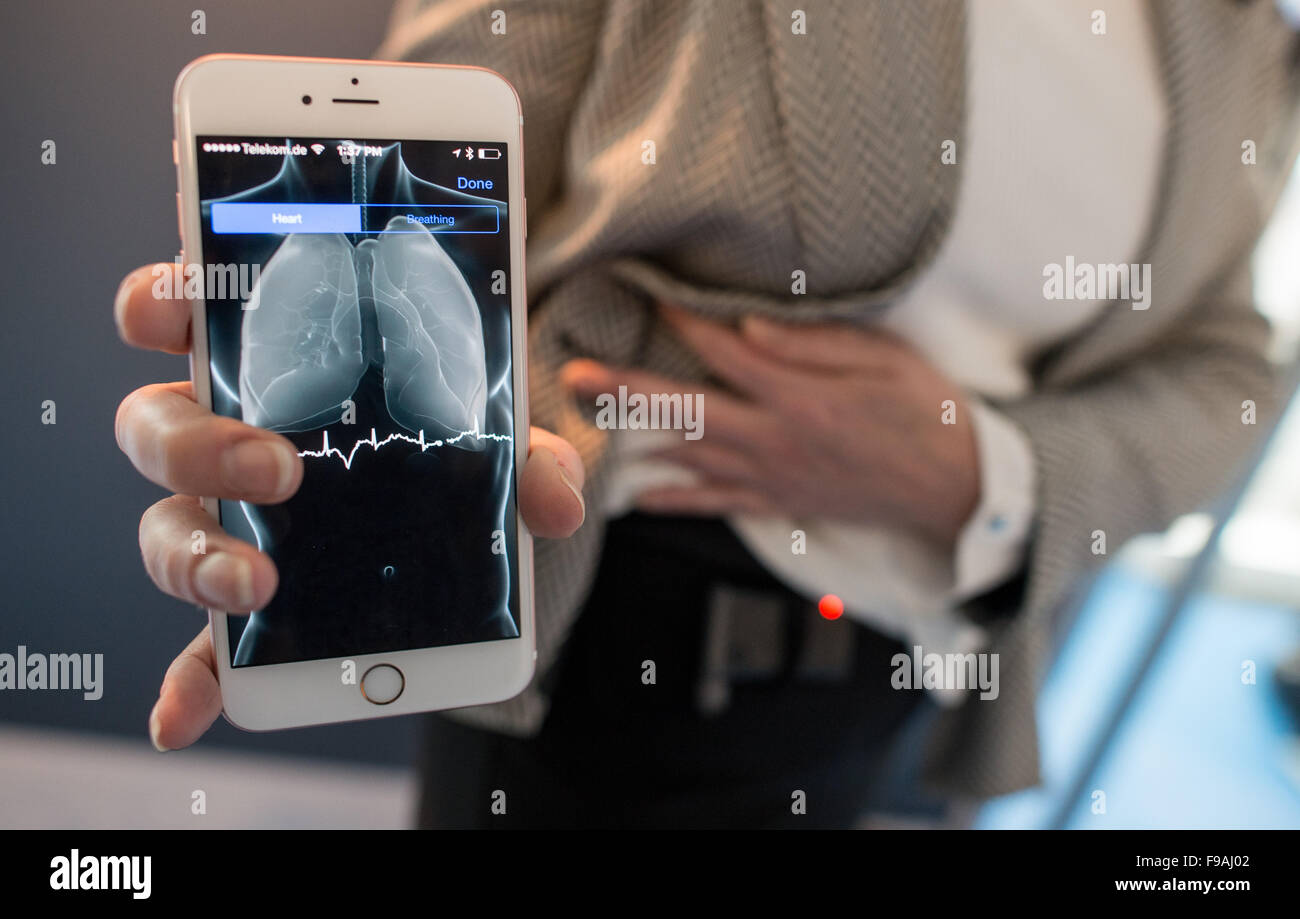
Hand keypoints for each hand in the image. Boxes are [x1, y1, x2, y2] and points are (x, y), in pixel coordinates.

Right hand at [114, 262, 585, 750]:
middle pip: (158, 426)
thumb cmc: (459, 443)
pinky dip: (189, 680)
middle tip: (278, 470)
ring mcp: (227, 522)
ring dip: (197, 556)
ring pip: (166, 527)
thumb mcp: (499, 439)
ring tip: (257, 583)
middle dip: (202, 445)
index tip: (161, 316)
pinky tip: (185, 718)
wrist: (466, 518)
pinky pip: (201, 642)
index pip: (189, 317)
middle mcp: (229, 437)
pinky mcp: (247, 602)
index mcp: (275, 368)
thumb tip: (558, 505)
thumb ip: (526, 457)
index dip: (160, 306)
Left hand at [561, 304, 977, 545]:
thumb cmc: (925, 412)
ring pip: (688, 455)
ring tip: (589, 422)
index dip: (682, 321)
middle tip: (574, 373)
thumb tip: (745, 326)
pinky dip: (673, 500)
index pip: (725, 353)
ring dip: (634, 438)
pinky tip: (637, 495)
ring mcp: (771, 476)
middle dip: (625, 390)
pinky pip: (714, 503)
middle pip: (685, 409)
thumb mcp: (883, 362)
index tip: (647, 292)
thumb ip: (812, 345)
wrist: (952, 487)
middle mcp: (775, 440)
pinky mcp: (777, 500)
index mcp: (801, 398)